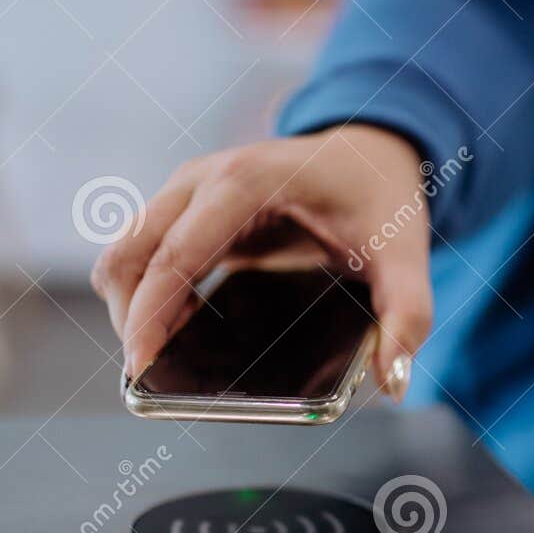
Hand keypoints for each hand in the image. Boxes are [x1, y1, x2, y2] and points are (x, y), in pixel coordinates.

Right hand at [90, 124, 431, 400]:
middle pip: (130, 252)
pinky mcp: (188, 206)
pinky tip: (180, 330)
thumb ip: (408, 314)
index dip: (149, 314)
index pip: (176, 253)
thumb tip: (394, 380)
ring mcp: (189, 188)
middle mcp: (205, 178)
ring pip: (125, 251)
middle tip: (149, 376)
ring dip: (132, 305)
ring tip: (165, 357)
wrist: (370, 153)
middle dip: (129, 317)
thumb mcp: (406, 254)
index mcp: (249, 181)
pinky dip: (147, 293)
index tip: (139, 367)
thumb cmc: (381, 198)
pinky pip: (145, 252)